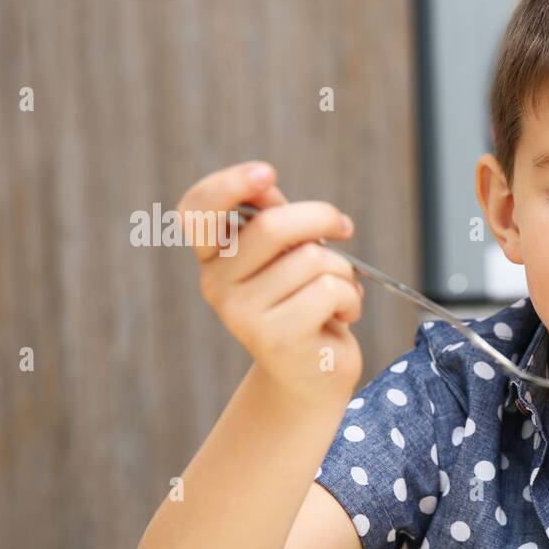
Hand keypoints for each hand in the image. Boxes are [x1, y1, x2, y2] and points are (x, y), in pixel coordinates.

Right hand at [177, 160, 365, 402]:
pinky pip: (328, 290)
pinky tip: (343, 315)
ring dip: (343, 270)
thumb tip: (265, 186)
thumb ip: (276, 220)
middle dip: (320, 218)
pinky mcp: (275, 337)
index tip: (268, 173)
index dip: (228, 185)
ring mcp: (241, 313)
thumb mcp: (289, 256)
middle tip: (343, 227)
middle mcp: (216, 284)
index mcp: (214, 258)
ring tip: (340, 293)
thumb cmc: (305, 305)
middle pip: (271, 226)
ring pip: (309, 259)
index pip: (198, 211)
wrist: (314, 375)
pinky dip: (351, 298)